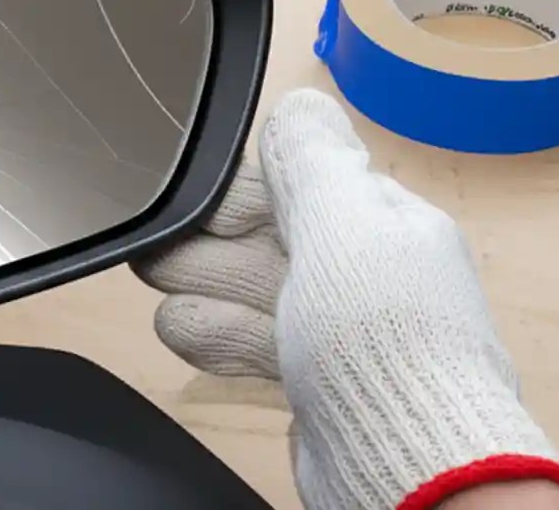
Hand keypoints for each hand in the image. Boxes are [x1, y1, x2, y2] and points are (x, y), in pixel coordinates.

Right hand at [133, 89, 558, 509]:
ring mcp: (335, 329)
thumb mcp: (345, 223)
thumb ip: (312, 161)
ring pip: (250, 291)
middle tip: (156, 247)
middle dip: (208, 240)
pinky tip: (183, 325)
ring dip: (204, 285)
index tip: (192, 198)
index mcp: (380, 222)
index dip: (239, 190)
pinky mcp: (310, 380)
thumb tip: (301, 103)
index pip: (297, 185)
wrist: (402, 455)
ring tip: (158, 280)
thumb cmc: (379, 331)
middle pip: (264, 239)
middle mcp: (361, 271)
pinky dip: (218, 334)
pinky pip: (253, 343)